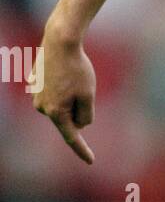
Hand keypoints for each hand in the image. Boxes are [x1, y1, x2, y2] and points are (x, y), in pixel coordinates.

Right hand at [31, 28, 95, 163]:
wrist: (60, 40)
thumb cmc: (77, 68)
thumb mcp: (88, 95)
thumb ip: (85, 116)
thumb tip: (79, 125)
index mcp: (55, 112)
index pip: (72, 137)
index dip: (83, 150)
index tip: (91, 161)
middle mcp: (41, 107)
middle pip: (67, 117)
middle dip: (77, 108)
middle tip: (82, 85)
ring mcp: (35, 94)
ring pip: (60, 104)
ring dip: (69, 96)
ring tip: (71, 76)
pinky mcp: (34, 82)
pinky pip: (54, 91)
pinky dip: (61, 85)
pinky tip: (61, 71)